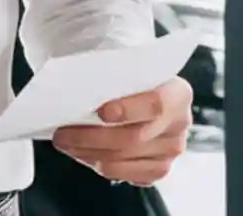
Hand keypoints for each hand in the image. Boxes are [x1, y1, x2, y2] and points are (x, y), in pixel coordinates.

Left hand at [50, 77, 192, 186]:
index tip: (101, 112)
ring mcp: (171, 150)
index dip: (128, 109)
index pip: (156, 104)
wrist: (147, 94)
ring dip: (88, 153)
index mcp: (177, 93)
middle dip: (91, 138)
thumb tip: (76, 79)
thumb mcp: (128, 68)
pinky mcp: (158, 169)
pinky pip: (125, 175)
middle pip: (134, 138)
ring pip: (125, 160)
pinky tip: (84, 153)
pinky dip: (98, 165)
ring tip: (66, 143)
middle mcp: (179, 123)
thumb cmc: (132, 79)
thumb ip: (113, 74)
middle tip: (63, 133)